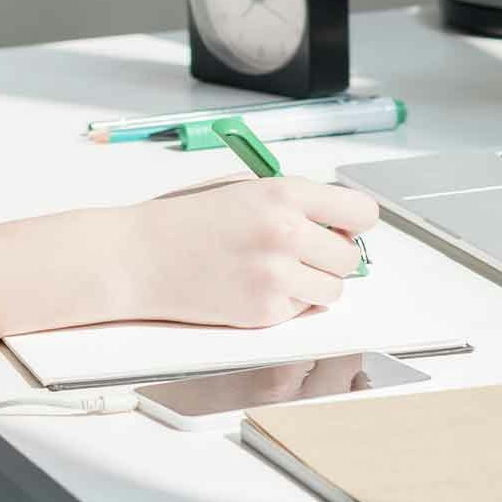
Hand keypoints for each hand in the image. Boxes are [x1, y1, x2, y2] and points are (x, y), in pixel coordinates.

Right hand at [125, 177, 376, 327]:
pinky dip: (289, 303)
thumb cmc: (186, 218)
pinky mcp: (264, 313)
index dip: (355, 221)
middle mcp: (286, 234)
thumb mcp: (244, 188)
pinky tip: (257, 286)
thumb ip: (293, 201)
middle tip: (308, 251)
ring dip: (316, 283)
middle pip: (351, 257)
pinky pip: (302, 311)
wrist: (141, 257)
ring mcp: (277, 277)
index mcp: (284, 194)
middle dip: (334, 255)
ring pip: (333, 290)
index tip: (347, 225)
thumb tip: (336, 222)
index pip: (360, 212)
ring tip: (283, 270)